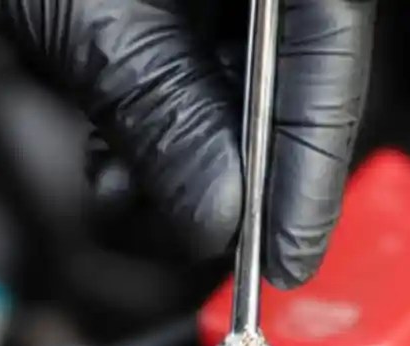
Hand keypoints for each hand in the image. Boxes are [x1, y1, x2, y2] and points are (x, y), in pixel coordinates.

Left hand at [0, 0, 376, 287]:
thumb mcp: (84, 8)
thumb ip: (160, 111)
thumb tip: (214, 214)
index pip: (325, 50)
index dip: (309, 164)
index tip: (286, 257)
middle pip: (281, 71)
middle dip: (225, 168)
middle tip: (191, 237)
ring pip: (225, 78)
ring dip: (174, 153)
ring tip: (122, 195)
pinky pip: (177, 62)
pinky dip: (144, 118)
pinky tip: (110, 159)